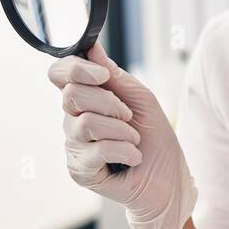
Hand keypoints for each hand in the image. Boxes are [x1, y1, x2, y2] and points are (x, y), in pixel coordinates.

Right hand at [47, 41, 196, 228]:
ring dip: (122, 131)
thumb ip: (115, 77)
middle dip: (110, 103)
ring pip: (86, 123)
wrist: (170, 181)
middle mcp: (73, 121)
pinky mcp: (80, 170)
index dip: (75, 69)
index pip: (59, 74)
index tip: (103, 75)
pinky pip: (98, 150)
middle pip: (72, 95)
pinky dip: (125, 151)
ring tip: (134, 141)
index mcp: (86, 100)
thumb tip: (91, 48)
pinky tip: (133, 158)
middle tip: (129, 118)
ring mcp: (74, 146)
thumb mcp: (141, 100)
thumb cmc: (156, 140)